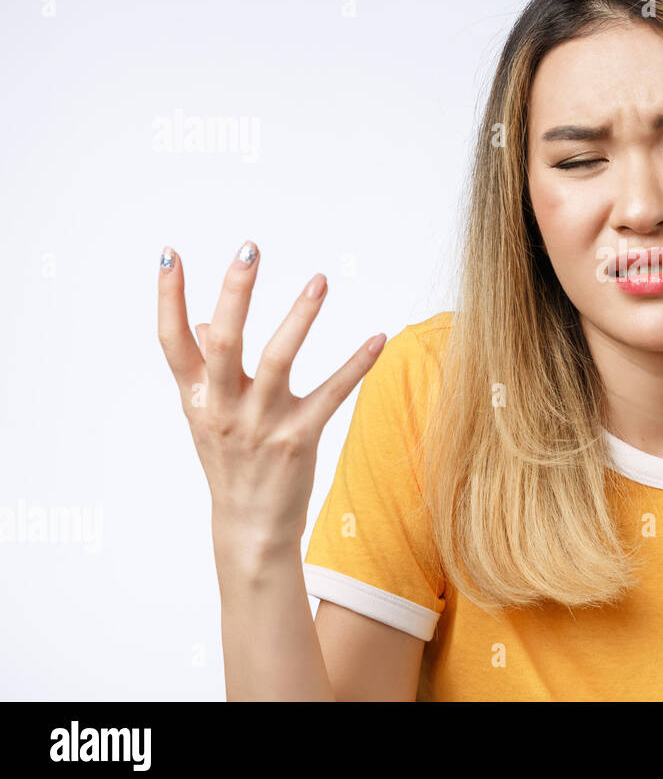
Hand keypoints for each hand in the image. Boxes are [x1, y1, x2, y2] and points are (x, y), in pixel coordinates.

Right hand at [156, 241, 386, 562]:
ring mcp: (262, 425)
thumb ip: (205, 370)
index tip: (169, 254)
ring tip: (319, 280)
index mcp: (198, 398)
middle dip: (236, 293)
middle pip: (225, 343)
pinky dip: (356, 365)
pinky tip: (378, 338)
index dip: (168, 298)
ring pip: (279, 361)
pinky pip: (332, 395)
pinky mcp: (299, 439)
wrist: (250, 528)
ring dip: (300, 318)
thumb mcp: (209, 417)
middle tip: (249, 249)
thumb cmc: (231, 462)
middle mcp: (225, 409)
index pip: (173, 341)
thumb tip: (204, 322)